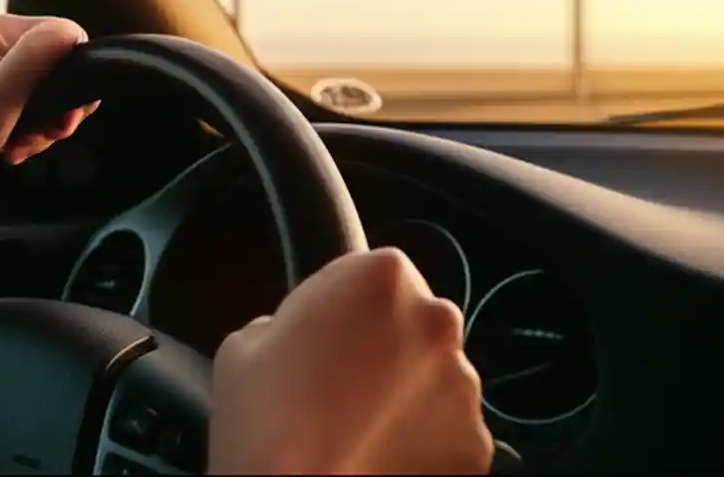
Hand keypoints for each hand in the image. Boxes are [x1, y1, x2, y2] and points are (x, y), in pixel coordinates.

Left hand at [0, 14, 96, 197]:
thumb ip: (34, 61)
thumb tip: (72, 33)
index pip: (64, 35)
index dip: (74, 76)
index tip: (62, 117)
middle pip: (58, 66)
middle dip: (56, 109)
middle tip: (42, 136)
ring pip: (47, 91)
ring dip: (41, 125)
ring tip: (18, 145)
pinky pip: (28, 104)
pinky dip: (27, 129)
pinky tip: (10, 147)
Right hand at [210, 247, 492, 474]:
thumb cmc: (264, 419)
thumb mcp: (246, 342)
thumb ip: (288, 321)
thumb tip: (302, 338)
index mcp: (381, 277)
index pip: (372, 272)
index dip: (344, 305)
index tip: (324, 335)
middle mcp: (435, 320)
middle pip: (412, 319)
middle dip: (385, 343)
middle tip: (340, 383)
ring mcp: (463, 383)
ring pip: (434, 375)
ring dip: (406, 390)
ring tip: (358, 426)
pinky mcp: (477, 441)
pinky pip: (448, 429)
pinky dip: (424, 439)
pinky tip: (381, 453)